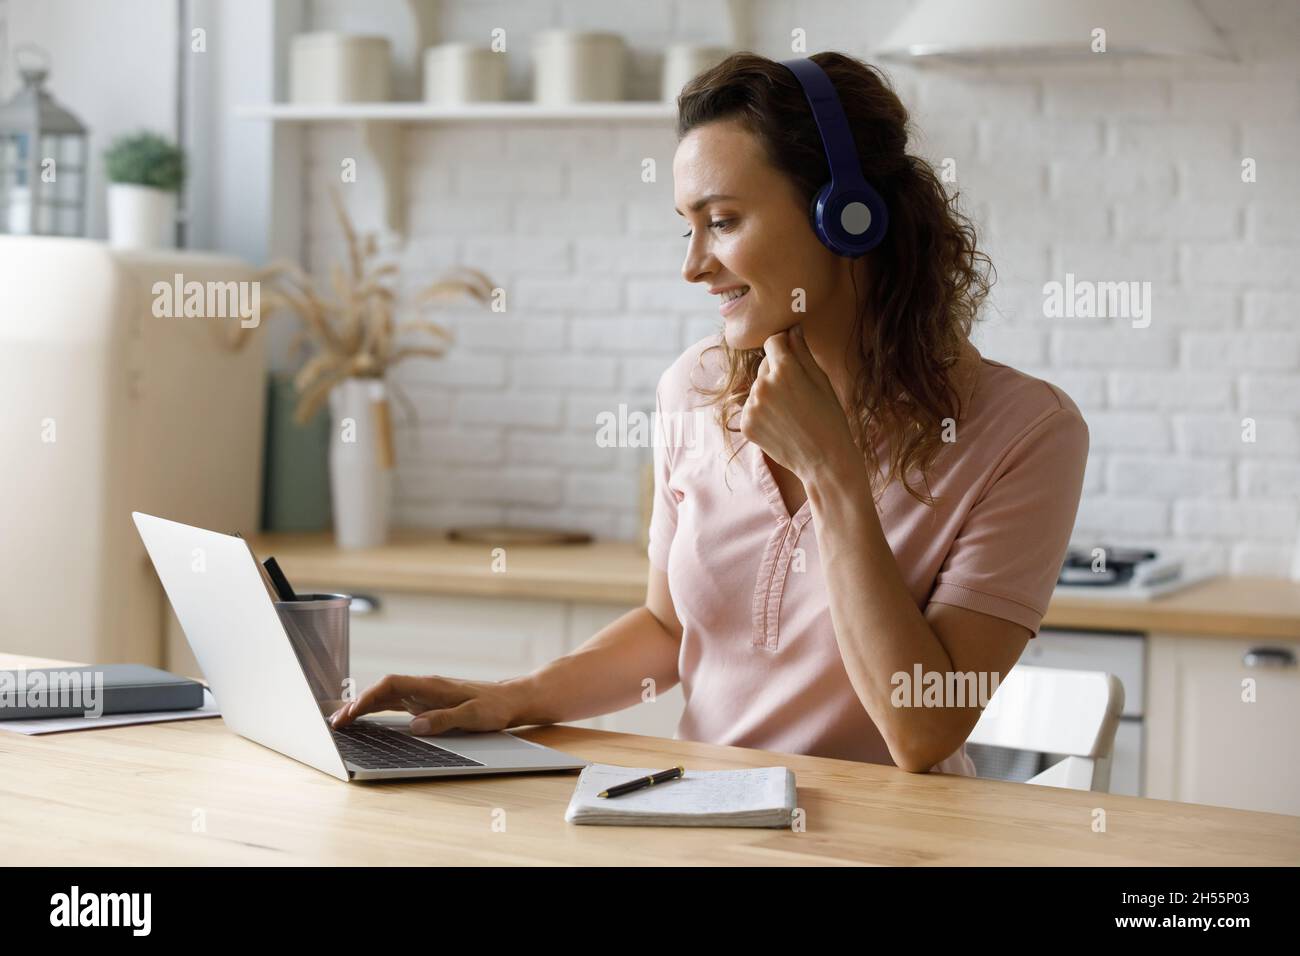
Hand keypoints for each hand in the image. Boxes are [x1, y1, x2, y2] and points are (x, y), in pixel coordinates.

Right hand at [329, 673, 526, 734]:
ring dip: (364, 706)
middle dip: (357, 704)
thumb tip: (416, 726)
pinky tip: (367, 718)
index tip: (350, 713)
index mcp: (432, 686)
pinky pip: (397, 703)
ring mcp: (425, 694)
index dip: (368, 697)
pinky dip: (378, 709)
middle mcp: (424, 687)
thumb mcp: (474, 715)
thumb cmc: (495, 707)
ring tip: (343, 722)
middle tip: (336, 722)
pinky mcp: (428, 702)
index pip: (391, 685)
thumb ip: (445, 719)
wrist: (511, 699)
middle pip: (382, 690)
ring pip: (386, 696)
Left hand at [738, 324, 858, 480]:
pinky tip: (782, 424)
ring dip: (769, 393)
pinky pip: (751, 408)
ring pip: (757, 387)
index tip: (791, 353)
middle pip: (765, 365)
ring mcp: (751, 406)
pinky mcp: (746, 424)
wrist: (824, 460)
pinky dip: (762, 413)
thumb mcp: (821, 380)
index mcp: (784, 369)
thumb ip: (802, 352)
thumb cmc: (829, 417)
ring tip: (791, 412)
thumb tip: (792, 329)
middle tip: (798, 393)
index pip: (773, 341)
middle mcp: (762, 385)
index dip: (783, 345)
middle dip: (777, 372)